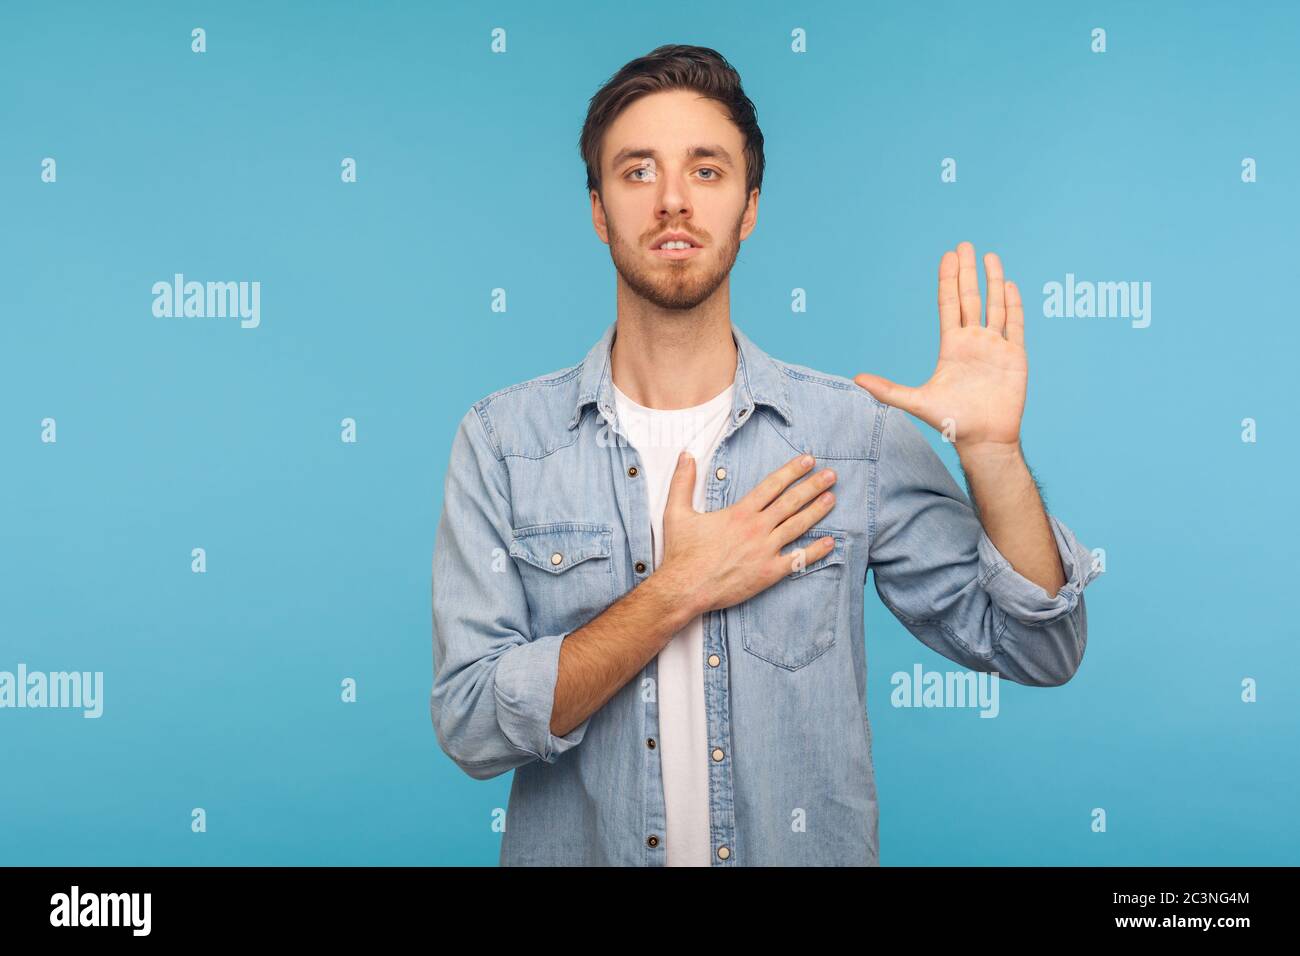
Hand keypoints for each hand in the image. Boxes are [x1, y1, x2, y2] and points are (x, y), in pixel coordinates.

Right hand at [658, 452, 836, 616]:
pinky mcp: (768, 573)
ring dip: (817, 511)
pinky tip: (830, 542)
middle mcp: (756, 528)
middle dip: (813, 486)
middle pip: (791, 502)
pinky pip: (797, 560)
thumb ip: (683, 482)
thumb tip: (685, 455)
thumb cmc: (681, 553)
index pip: (772, 485)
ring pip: (797, 526)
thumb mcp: (676, 512)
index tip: (808, 460)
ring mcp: (765, 551)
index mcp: (739, 512)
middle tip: (830, 475)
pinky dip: (815, 551)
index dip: (792, 471)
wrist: (685, 588)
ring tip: (832, 498)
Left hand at [853, 241, 1026, 456]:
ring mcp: (995, 347)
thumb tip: (856, 379)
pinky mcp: (1015, 356)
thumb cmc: (952, 423)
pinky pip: (1015, 325)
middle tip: (964, 246)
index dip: (948, 281)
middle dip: (968, 272)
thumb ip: (888, 389)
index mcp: (951, 347)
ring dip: (993, 281)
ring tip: (990, 256)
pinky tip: (1010, 285)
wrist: (984, 440)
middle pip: (970, 299)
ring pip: (995, 306)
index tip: (948, 257)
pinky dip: (1014, 305)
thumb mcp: (916, 402)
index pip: (949, 305)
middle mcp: (973, 342)